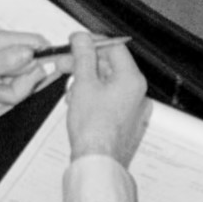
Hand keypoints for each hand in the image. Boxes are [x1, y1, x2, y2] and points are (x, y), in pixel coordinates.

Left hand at [0, 27, 70, 111]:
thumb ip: (2, 63)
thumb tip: (28, 53)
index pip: (36, 42)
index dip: (44, 60)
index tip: (39, 78)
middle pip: (32, 63)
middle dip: (23, 83)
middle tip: (1, 90)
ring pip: (22, 75)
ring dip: (12, 90)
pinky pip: (11, 81)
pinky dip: (4, 91)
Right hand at [64, 32, 149, 165]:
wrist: (97, 162)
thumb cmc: (94, 129)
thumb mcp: (84, 83)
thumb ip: (83, 55)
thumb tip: (82, 39)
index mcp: (132, 80)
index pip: (113, 47)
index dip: (92, 42)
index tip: (75, 42)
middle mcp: (137, 93)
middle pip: (109, 65)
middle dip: (84, 63)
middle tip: (65, 62)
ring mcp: (132, 109)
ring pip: (106, 83)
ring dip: (86, 80)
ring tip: (69, 88)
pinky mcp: (124, 122)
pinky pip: (108, 99)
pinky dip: (93, 95)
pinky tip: (77, 101)